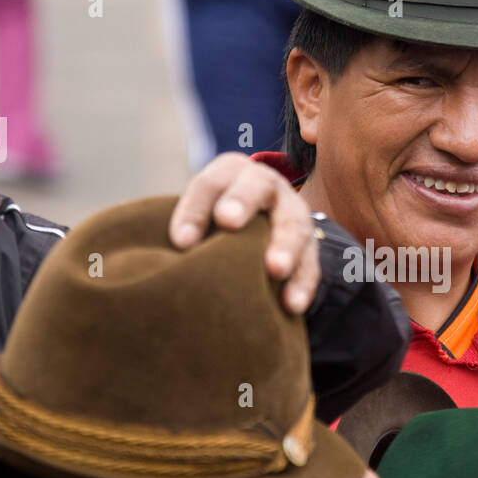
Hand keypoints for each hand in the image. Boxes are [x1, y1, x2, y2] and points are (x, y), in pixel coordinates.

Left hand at [168, 153, 320, 313]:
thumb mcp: (197, 217)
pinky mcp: (310, 248)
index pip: (210, 184)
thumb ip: (183, 229)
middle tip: (228, 221)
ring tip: (274, 269)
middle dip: (242, 201)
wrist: (254, 230)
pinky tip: (292, 304)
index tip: (181, 242)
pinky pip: (311, 264)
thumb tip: (166, 255)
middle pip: (257, 186)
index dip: (195, 209)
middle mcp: (266, 186)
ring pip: (293, 224)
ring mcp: (293, 214)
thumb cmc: (212, 226)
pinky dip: (302, 283)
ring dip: (284, 246)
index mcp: (230, 173)